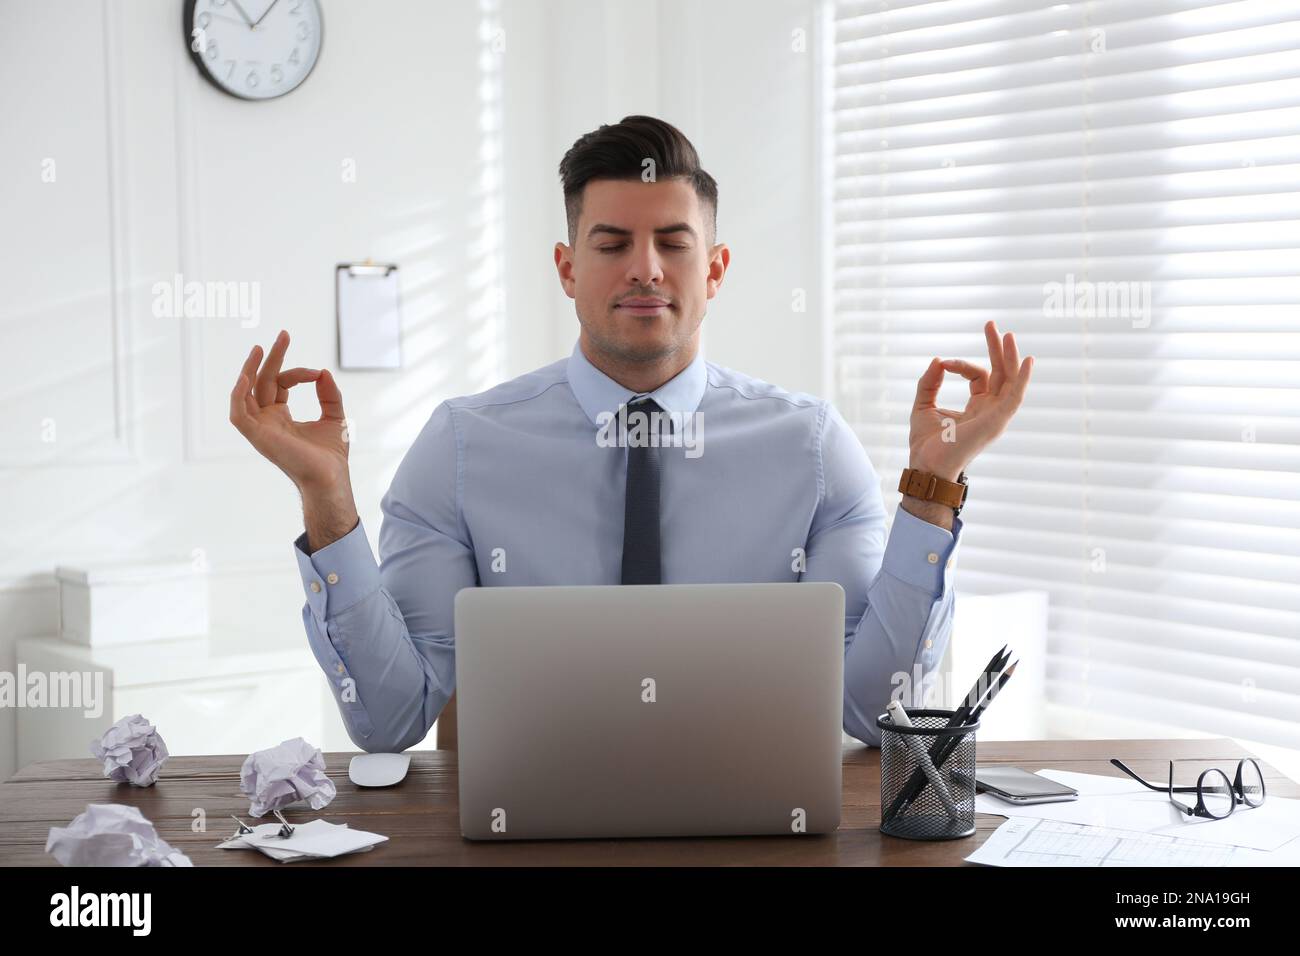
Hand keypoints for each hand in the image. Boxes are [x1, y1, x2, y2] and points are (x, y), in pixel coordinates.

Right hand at [229, 329, 350, 493]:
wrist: (331, 477)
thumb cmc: (331, 456)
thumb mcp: (334, 417)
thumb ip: (329, 395)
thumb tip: (324, 372)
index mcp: (280, 416)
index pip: (280, 383)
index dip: (298, 373)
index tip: (318, 373)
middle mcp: (266, 420)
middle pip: (262, 382)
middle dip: (272, 357)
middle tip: (284, 334)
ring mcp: (260, 428)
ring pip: (245, 393)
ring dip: (250, 369)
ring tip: (260, 347)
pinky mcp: (257, 437)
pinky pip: (238, 414)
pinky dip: (238, 395)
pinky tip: (246, 377)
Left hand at [908, 320, 1033, 481]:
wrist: (926, 466)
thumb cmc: (925, 444)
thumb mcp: (923, 405)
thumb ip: (929, 383)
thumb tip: (938, 360)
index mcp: (977, 407)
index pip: (979, 376)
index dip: (961, 365)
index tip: (943, 364)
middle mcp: (990, 410)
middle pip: (1001, 373)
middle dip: (997, 348)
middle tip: (990, 324)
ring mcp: (995, 416)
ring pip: (1010, 381)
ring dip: (1010, 357)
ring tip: (1007, 334)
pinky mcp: (997, 422)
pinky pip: (1015, 397)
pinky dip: (1023, 379)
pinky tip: (1028, 361)